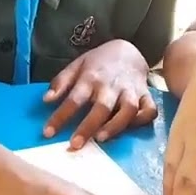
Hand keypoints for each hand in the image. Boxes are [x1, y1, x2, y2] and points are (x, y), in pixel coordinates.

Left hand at [42, 40, 157, 148]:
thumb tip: (46, 99)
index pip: (74, 98)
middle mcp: (111, 86)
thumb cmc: (98, 63)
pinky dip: (142, 120)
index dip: (61, 116)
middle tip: (75, 144)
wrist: (127, 50)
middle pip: (102, 107)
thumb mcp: (76, 65)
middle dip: (88, 126)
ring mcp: (130, 90)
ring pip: (128, 110)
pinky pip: (149, 110)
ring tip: (101, 139)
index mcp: (91, 78)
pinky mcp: (146, 95)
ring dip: (116, 125)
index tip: (48, 132)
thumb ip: (61, 82)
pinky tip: (130, 129)